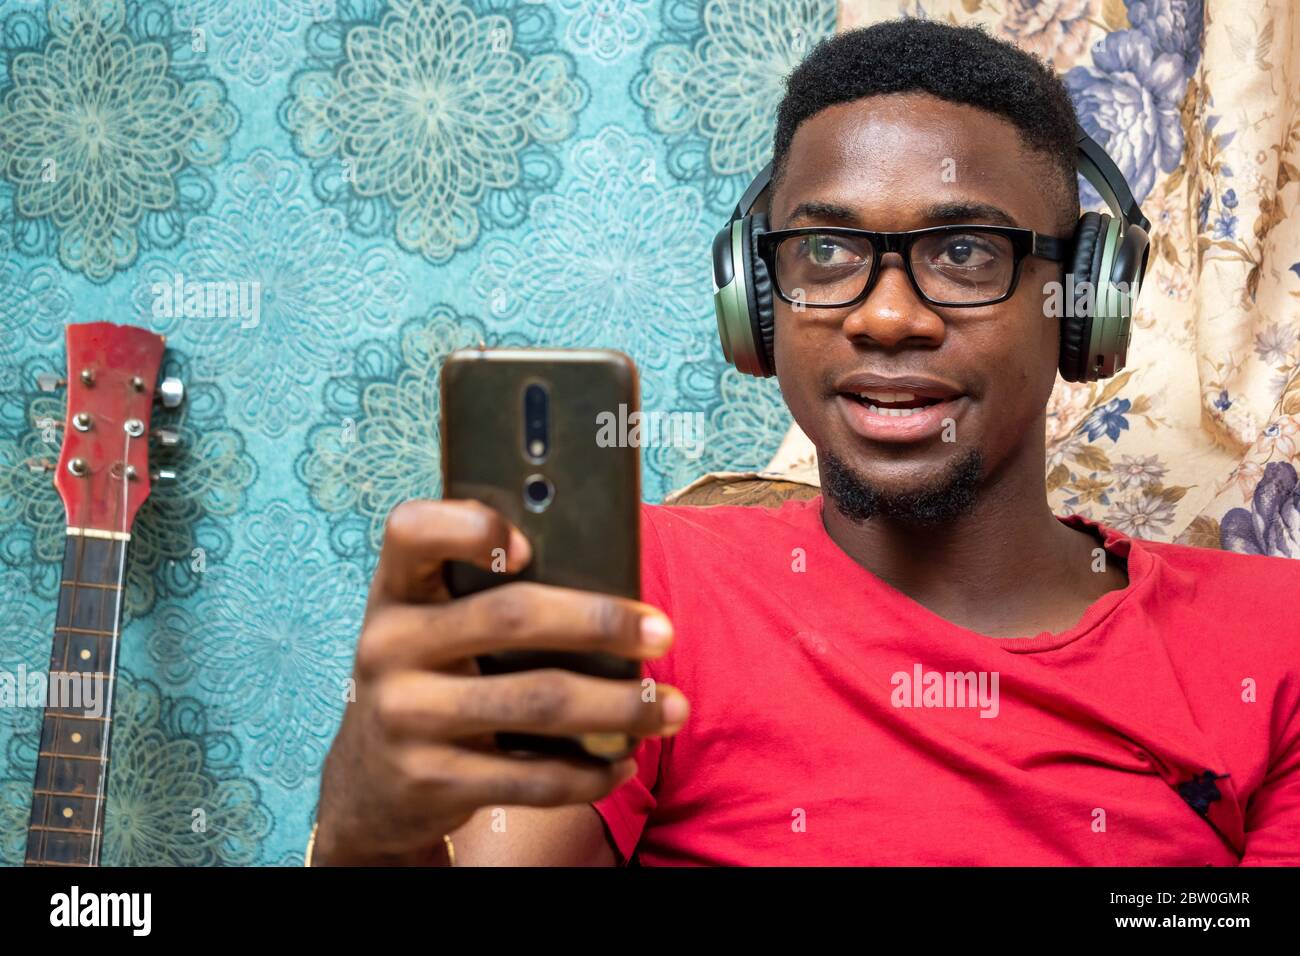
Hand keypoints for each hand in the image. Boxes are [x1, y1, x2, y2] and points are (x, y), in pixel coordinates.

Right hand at [312, 499, 687, 865]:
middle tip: (661, 633)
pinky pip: (531, 776)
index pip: (412, 530)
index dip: (470, 527)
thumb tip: (612, 591)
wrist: (369, 786)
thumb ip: (490, 597)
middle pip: (511, 615)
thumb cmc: (432, 679)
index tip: (532, 543)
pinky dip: (590, 771)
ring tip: (669, 707)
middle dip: (601, 623)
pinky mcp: (429, 780)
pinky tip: (621, 760)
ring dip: (620, 706)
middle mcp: (388, 646)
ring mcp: (405, 716)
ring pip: (538, 701)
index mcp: (397, 591)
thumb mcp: (434, 628)